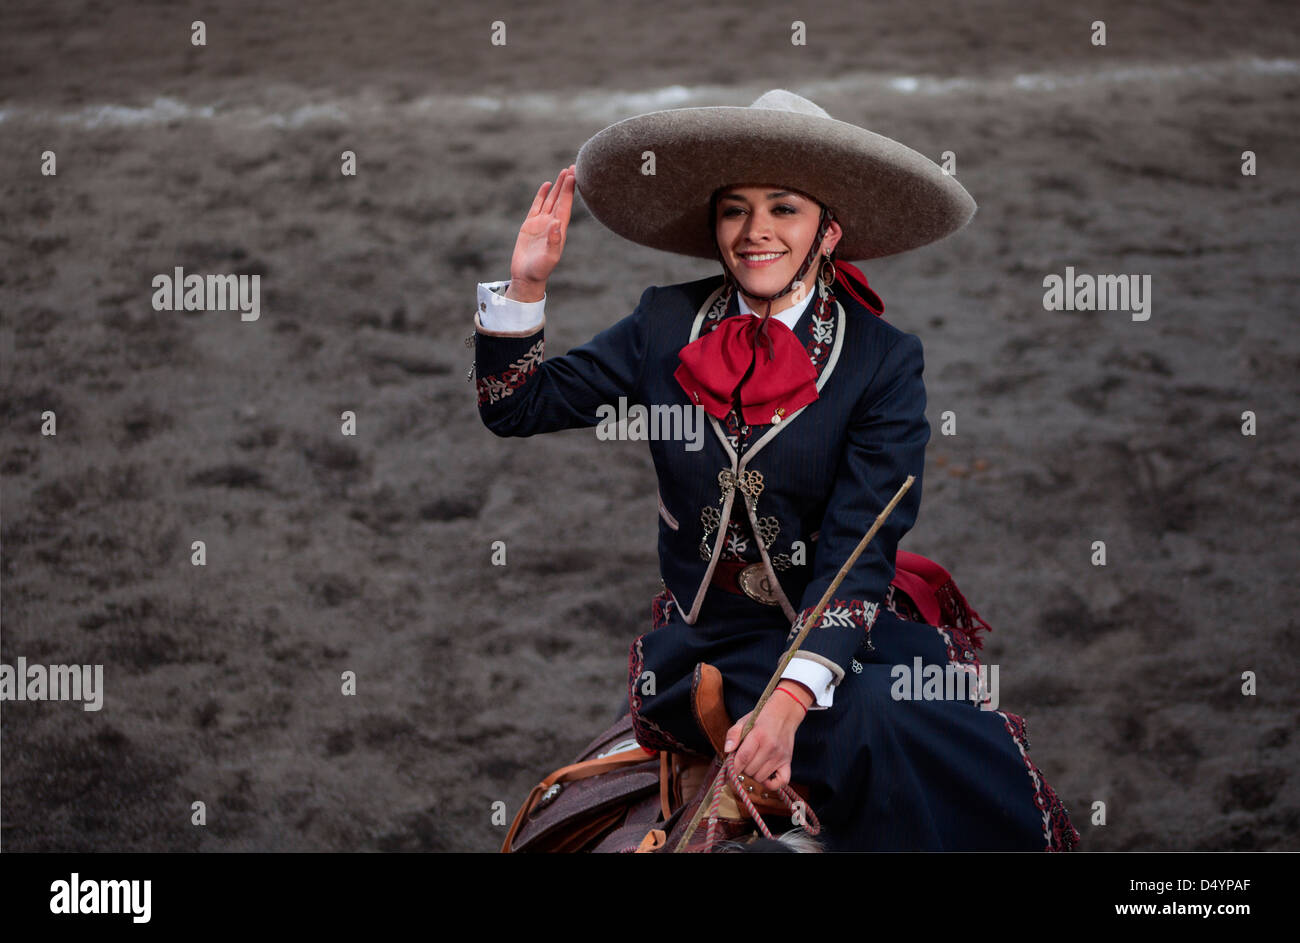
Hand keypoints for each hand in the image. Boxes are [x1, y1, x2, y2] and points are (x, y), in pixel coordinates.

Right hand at [507, 164, 575, 301]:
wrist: (527, 277)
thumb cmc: (540, 270)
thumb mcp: (548, 258)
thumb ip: (553, 241)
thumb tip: (557, 223)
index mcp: (560, 230)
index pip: (566, 205)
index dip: (570, 190)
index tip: (575, 175)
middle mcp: (552, 224)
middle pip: (561, 199)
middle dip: (567, 183)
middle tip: (573, 166)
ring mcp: (541, 223)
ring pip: (551, 200)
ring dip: (557, 186)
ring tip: (563, 171)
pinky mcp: (530, 225)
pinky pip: (537, 206)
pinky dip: (542, 195)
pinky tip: (547, 185)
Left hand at [723, 681, 810, 791]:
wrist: (784, 713)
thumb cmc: (761, 718)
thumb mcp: (743, 721)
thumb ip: (733, 734)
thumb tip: (727, 750)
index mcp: (758, 735)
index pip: (743, 758)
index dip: (733, 768)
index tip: (729, 772)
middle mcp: (770, 747)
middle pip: (750, 770)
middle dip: (742, 769)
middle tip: (743, 762)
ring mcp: (780, 756)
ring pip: (761, 777)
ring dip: (754, 775)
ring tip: (753, 765)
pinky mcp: (788, 762)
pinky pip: (781, 782)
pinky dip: (771, 784)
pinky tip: (765, 776)